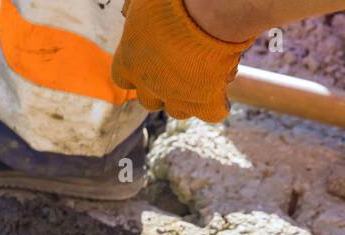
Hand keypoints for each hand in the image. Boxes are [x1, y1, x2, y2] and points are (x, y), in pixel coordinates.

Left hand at [112, 0, 255, 121]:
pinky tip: (222, 93)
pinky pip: (212, 113)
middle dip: (162, 89)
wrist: (205, 10)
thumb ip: (135, 10)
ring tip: (202, 79)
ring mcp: (176, 96)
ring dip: (188, 99)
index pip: (123, 78)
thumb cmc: (172, 0)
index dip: (137, 72)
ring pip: (178, 111)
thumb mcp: (142, 2)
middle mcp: (147, 84)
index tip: (150, 61)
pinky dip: (217, 105)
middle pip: (149, 101)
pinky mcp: (205, 101)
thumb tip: (131, 8)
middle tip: (179, 70)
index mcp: (127, 60)